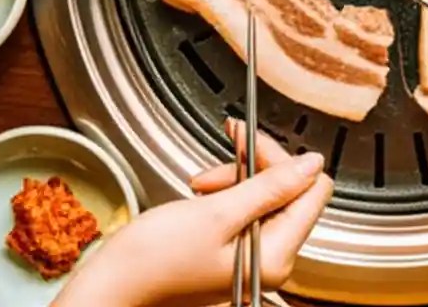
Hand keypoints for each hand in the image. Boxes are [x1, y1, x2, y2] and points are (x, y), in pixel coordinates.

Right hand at [53, 121, 333, 306]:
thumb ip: (270, 186)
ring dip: (236, 180)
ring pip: (265, 198)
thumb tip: (312, 164)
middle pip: (289, 193)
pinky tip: (202, 195)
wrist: (115, 286)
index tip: (251, 142)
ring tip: (202, 183)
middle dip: (256, 167)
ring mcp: (254, 259)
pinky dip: (226, 196)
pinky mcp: (235, 254)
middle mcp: (271, 262)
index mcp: (275, 256)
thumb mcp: (215, 212)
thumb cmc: (153, 259)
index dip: (282, 160)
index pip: (311, 191)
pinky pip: (246, 213)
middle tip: (227, 149)